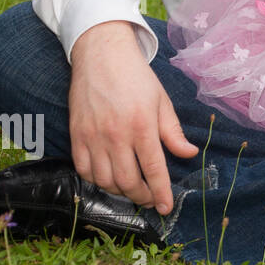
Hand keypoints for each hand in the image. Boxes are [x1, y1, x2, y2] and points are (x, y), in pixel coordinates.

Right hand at [68, 21, 199, 212]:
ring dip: (119, 192)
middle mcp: (116, 135)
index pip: (154, 169)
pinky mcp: (76, 135)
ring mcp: (93, 137)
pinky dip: (96, 181)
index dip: (161, 193)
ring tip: (131, 188)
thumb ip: (173, 131)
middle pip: (127, 182)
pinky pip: (83, 170)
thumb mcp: (162, 101)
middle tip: (149, 199)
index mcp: (142, 126)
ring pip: (104, 181)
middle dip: (141, 197)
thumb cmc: (137, 78)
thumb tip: (189, 154)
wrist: (102, 55)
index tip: (166, 208)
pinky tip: (108, 177)